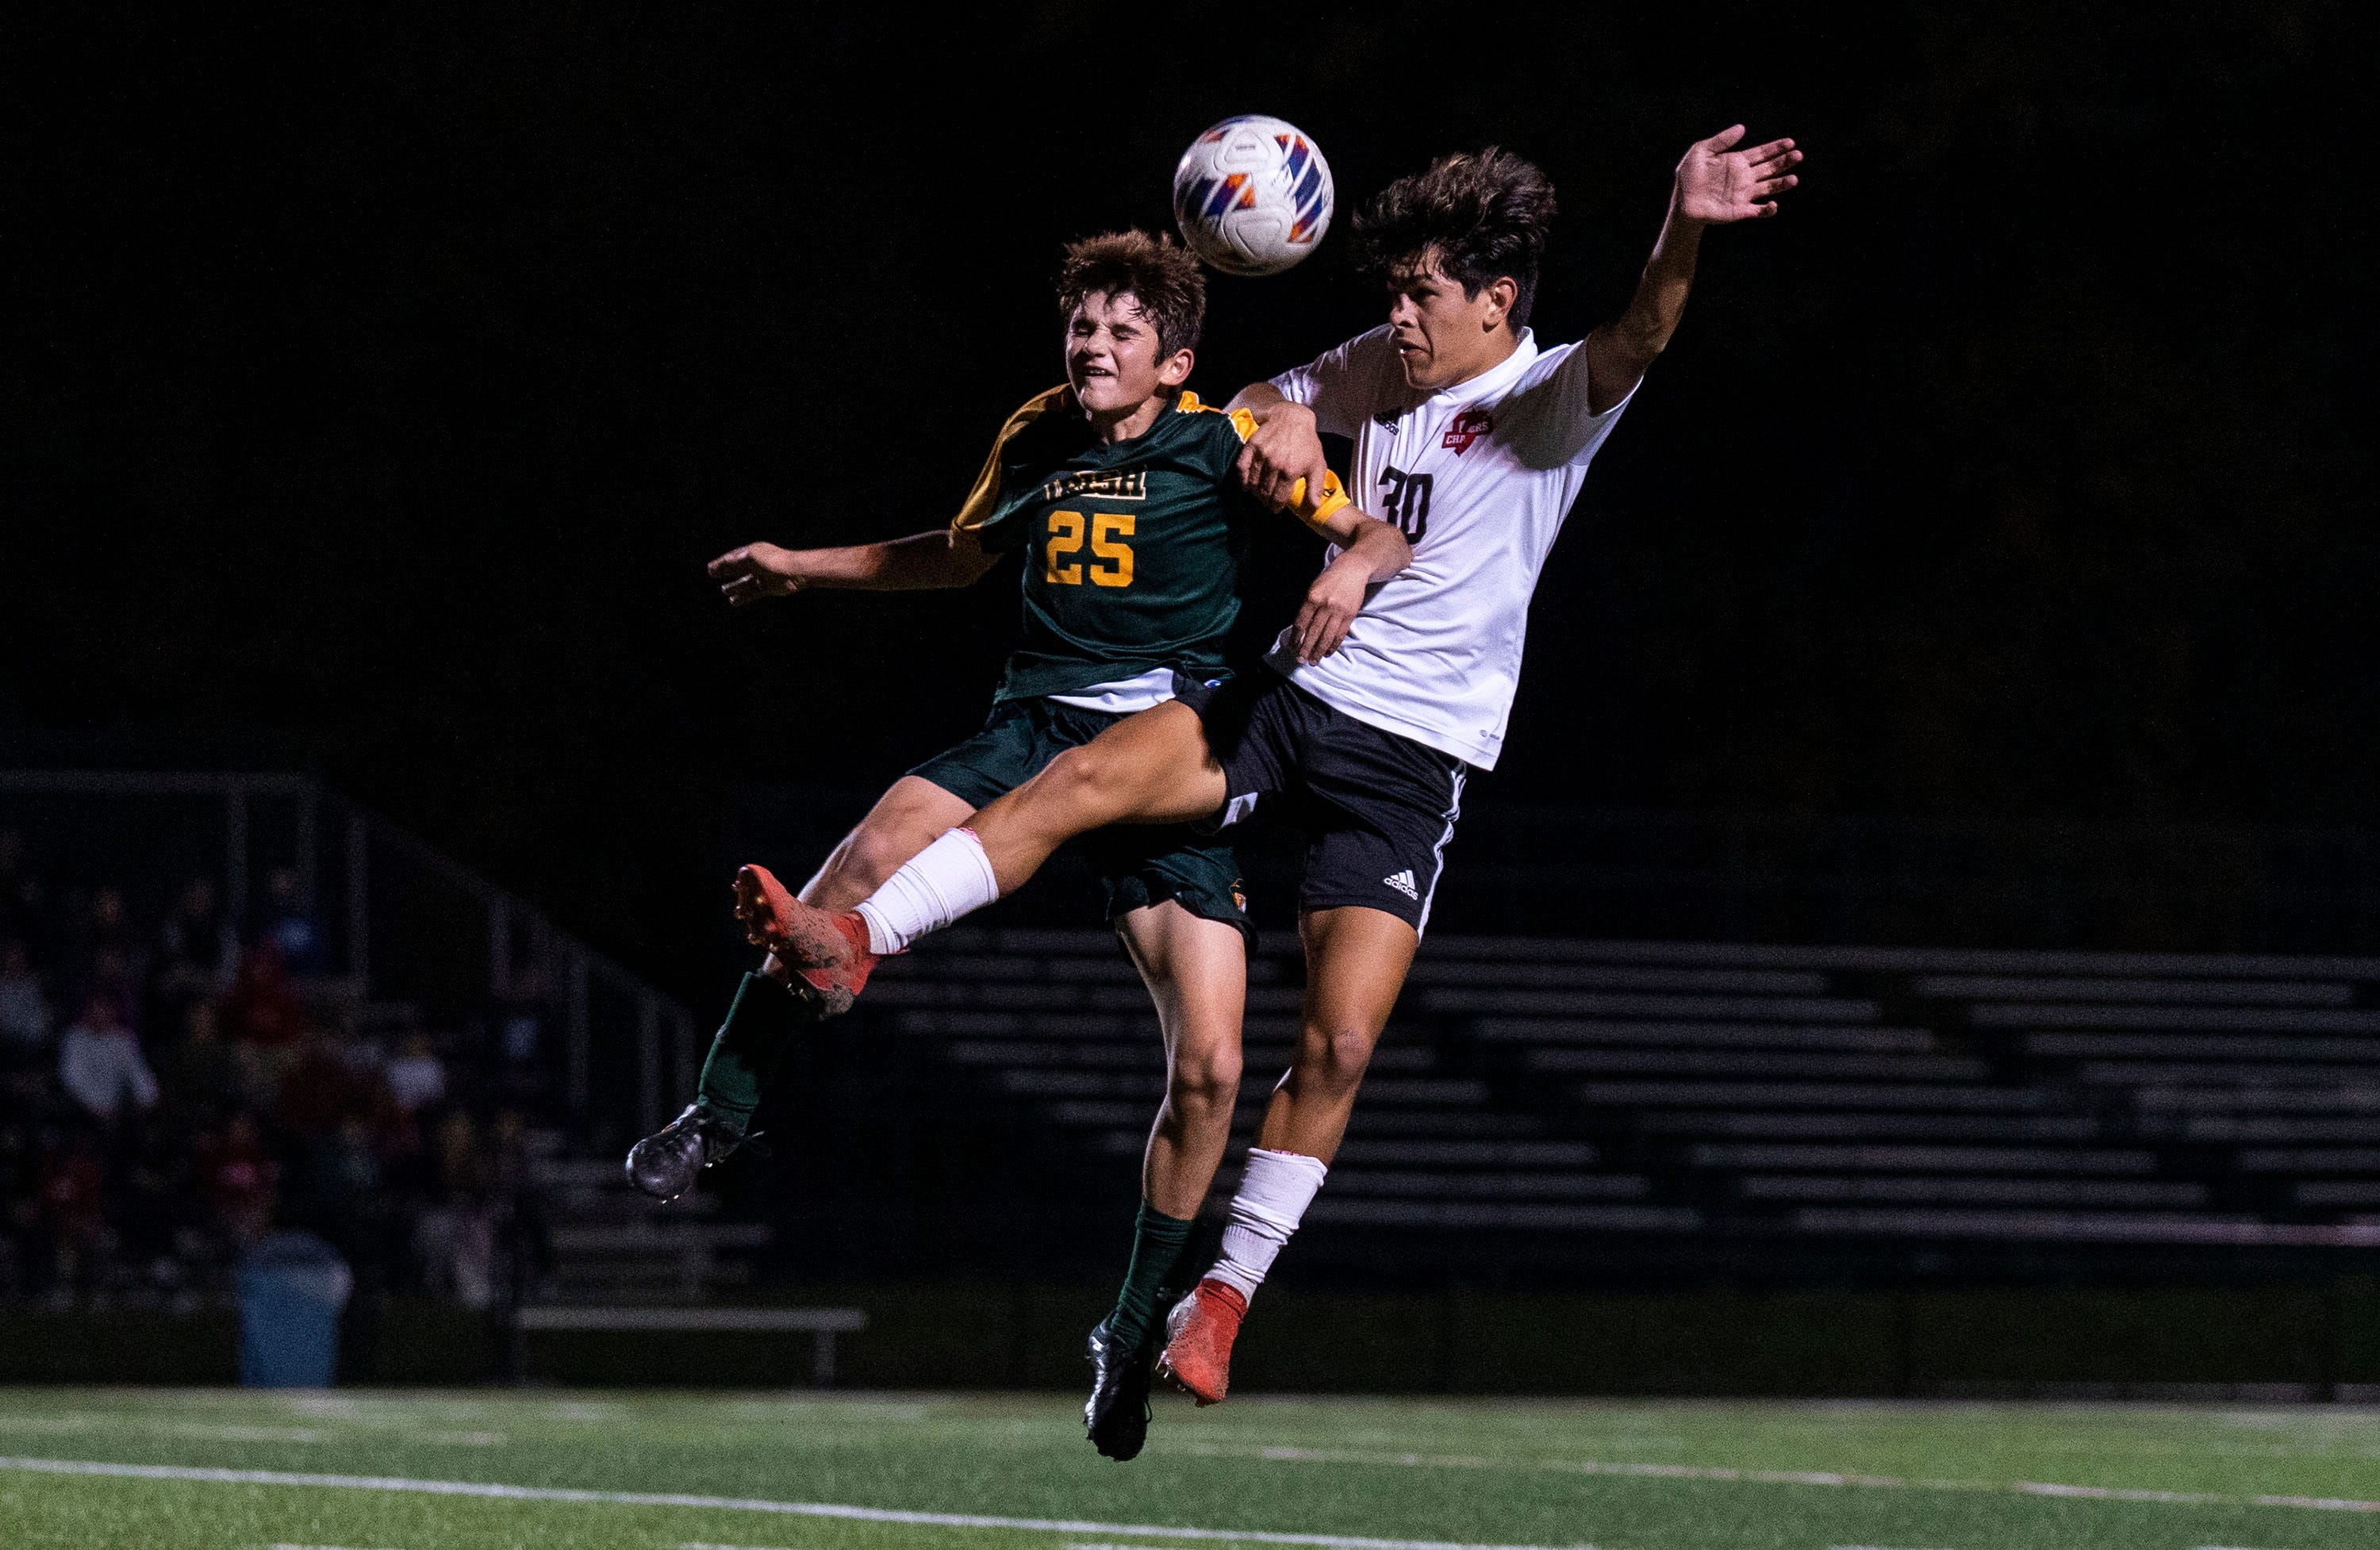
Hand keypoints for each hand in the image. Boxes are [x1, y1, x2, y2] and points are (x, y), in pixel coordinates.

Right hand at [707, 542, 806, 605]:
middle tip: (712, 575)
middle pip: (738, 568)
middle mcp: (757, 563)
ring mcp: (763, 575)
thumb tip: (722, 562)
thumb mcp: (751, 557)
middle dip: (725, 572)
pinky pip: (752, 593)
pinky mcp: (768, 587)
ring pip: (745, 581)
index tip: (710, 568)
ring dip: (734, 586)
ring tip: (723, 590)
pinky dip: (743, 597)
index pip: (733, 557)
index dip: (721, 562)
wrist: (795, 572)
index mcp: (753, 552)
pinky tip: (733, 601)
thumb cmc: (774, 561)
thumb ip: (736, 561)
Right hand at [1235, 401, 1329, 510]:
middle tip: (1267, 502)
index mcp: (1290, 470)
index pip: (1279, 497)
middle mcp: (1275, 464)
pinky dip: (1242, 478)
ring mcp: (1262, 454)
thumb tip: (1315, 506)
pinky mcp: (1252, 446)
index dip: (1276, 506)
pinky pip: (1242, 467)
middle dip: (1266, 500)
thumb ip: (1315, 486)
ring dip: (1255, 492)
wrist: (1293, 417)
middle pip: (1265, 492)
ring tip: (1258, 494)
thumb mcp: (1317, 464)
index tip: (1275, 509)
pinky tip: (1246, 485)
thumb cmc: (1307, 442)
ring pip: (1253, 482)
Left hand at [1288, 550, 1370, 664]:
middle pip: (1313, 632)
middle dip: (1306, 648)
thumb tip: (1300, 631)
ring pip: (1327, 636)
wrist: (1352, 570)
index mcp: (1313, 597)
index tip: (1293, 647)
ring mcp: (1339, 611)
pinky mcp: (1350, 615)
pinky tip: (1327, 652)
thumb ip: (1307, 608)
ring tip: (1313, 661)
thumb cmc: (1329, 580)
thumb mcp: (1313, 589)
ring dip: (1319, 651)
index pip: (1301, 622)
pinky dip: (1333, 646)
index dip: (1296, 637)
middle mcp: (1326, 605)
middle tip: (1301, 660)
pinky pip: (1340, 635)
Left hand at [1674, 125, 1801, 223]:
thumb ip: (1721, 140)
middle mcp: (1745, 177)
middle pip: (1770, 168)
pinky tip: (1773, 204)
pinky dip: (1767, 209)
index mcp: (1737, 162)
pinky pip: (1758, 211)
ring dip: (1781, 184)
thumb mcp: (1701, 151)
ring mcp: (1744, 194)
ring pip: (1769, 187)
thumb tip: (1742, 128)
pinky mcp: (1740, 210)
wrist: (1682, 202)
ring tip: (1793, 179)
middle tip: (1797, 155)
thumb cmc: (1689, 176)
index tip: (1790, 142)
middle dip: (1784, 162)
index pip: (1761, 153)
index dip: (1776, 148)